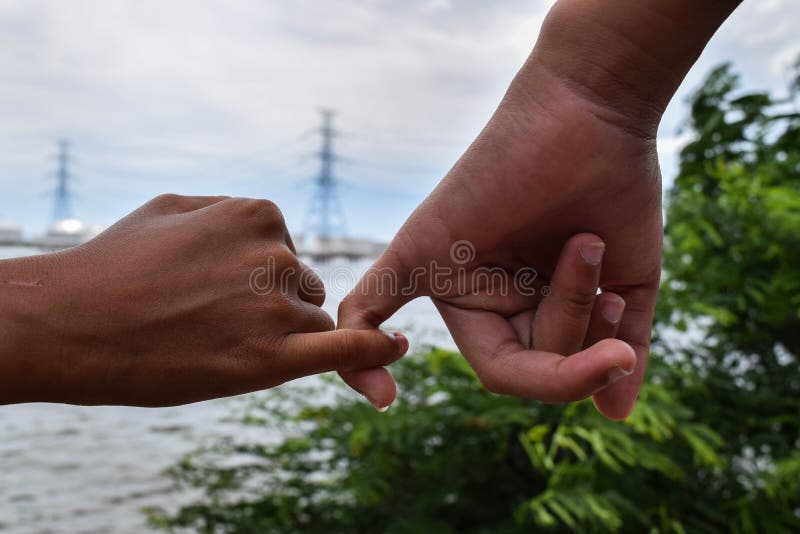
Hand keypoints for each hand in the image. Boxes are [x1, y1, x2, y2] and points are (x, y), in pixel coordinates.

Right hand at [0, 195, 405, 405]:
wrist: (69, 326)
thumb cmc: (113, 267)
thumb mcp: (171, 211)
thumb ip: (226, 212)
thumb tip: (267, 226)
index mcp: (256, 214)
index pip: (284, 251)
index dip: (254, 279)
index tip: (215, 291)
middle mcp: (275, 255)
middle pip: (302, 289)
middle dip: (271, 307)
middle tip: (209, 322)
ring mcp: (276, 306)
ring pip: (308, 323)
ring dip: (278, 337)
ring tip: (213, 341)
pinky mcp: (272, 359)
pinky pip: (344, 350)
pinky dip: (375, 353)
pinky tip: (398, 350)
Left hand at [339, 0, 738, 418]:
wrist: (598, 115)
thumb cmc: (617, 191)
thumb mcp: (628, 284)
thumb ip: (620, 349)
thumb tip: (617, 416)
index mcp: (522, 305)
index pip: (534, 374)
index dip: (578, 378)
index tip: (620, 359)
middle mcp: (480, 295)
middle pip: (514, 371)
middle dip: (574, 346)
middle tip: (615, 301)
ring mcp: (447, 274)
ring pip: (492, 356)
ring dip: (565, 312)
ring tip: (586, 245)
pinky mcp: (419, 247)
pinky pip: (373, 302)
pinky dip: (365, 344)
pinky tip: (379, 396)